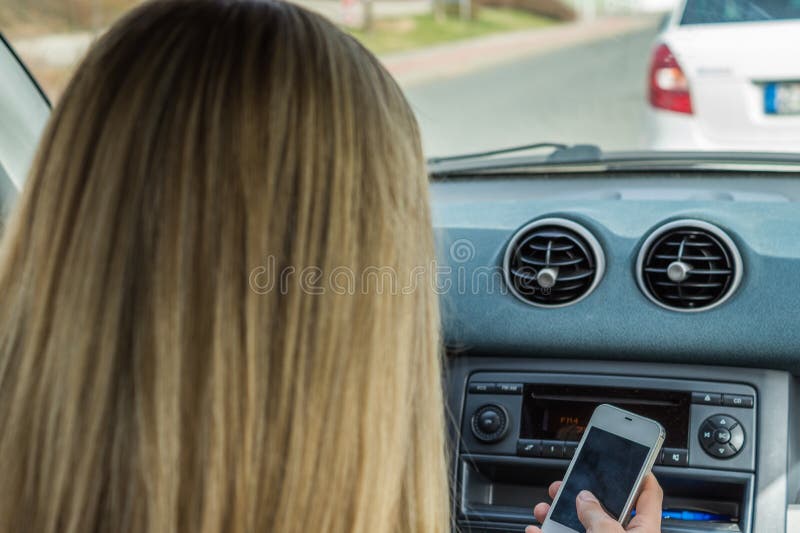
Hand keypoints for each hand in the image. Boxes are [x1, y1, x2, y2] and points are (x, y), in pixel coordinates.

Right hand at [525, 473, 662, 532]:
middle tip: (567, 483)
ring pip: (582, 528)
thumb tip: (585, 498)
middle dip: (583, 494)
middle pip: (606, 509)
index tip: (629, 457)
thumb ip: (598, 516)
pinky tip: (537, 532)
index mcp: (644, 530)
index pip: (648, 495)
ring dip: (560, 516)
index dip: (641, 473)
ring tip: (545, 509)